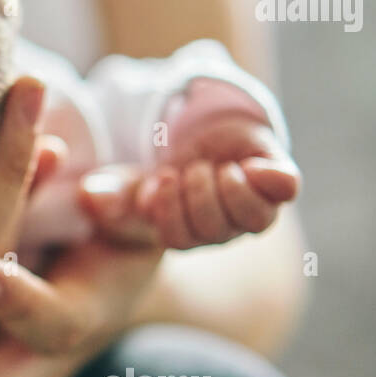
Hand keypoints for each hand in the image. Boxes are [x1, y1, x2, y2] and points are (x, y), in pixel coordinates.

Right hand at [80, 116, 299, 248]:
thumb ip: (110, 192)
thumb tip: (91, 194)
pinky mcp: (278, 180)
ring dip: (225, 185)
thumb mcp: (130, 181)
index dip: (166, 209)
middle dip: (195, 192)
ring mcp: (254, 207)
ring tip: (210, 166)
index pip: (179, 238)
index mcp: (187, 233)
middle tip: (186, 169)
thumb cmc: (165, 173)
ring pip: (253, 217)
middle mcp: (223, 228)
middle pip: (215, 229)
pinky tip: (247, 165)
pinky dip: (268, 176)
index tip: (158, 179)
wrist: (206, 138)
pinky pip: (285, 188)